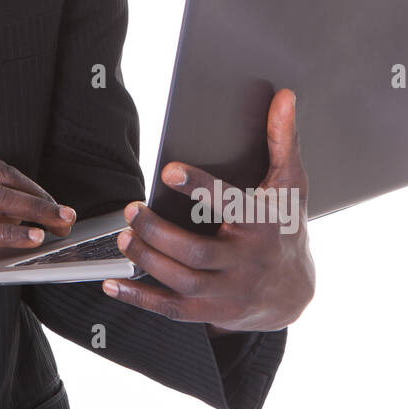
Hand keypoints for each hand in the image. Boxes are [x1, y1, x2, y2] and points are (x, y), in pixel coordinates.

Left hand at [102, 88, 314, 331]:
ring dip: (146, 258)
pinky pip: (171, 309)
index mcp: (261, 225)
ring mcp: (227, 291)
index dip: (198, 188)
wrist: (295, 292)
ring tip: (124, 236)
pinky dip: (139, 298)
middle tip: (132, 209)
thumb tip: (284, 96)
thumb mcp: (290, 185)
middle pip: (195, 251)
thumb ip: (283, 140)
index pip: (228, 205)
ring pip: (181, 280)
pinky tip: (112, 283)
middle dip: (157, 231)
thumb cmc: (286, 227)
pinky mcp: (212, 312)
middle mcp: (245, 262)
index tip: (168, 170)